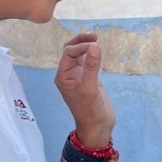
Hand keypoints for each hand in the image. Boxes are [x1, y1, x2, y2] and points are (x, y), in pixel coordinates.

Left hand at [54, 32, 114, 147]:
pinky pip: (88, 61)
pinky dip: (92, 54)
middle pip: (70, 50)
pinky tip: (99, 50)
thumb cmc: (90, 111)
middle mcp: (68, 74)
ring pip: (79, 54)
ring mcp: (79, 76)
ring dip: (86, 45)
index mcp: (62, 76)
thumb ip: (91, 67)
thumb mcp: (90, 89)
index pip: (68, 53)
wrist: (97, 126)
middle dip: (80, 41)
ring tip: (96, 38)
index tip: (95, 46)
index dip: (80, 47)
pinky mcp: (89, 78)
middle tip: (94, 35)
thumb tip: (95, 47)